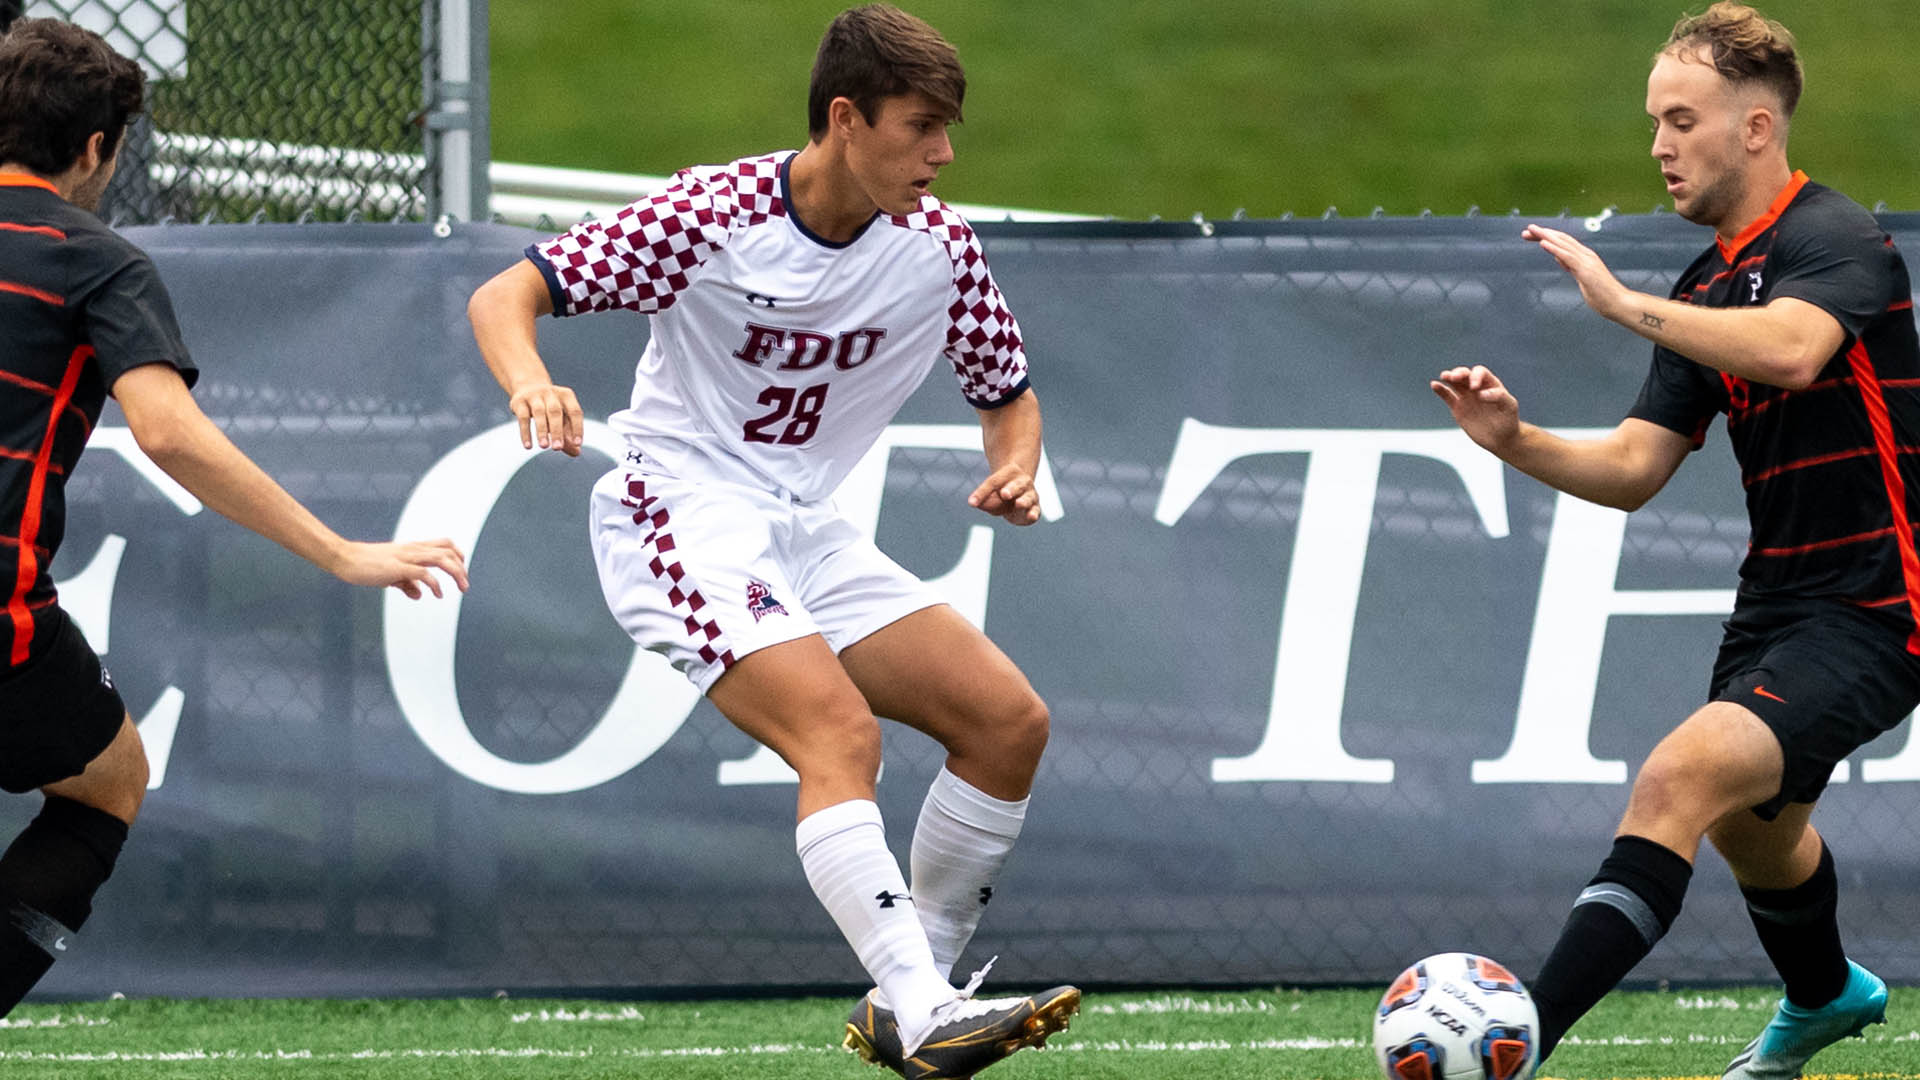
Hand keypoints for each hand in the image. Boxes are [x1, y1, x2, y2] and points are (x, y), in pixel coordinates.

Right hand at [332, 539, 469, 598]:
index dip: (457, 555)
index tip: (462, 569)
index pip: (443, 544)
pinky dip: (434, 584)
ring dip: (456, 573)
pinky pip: (423, 574)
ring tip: (461, 588)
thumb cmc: (365, 564)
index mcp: (412, 548)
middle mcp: (412, 549)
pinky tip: (437, 594)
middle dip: (461, 567)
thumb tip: (419, 594)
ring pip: (440, 558)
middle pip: (448, 551)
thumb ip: (406, 583)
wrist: (344, 558)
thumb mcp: (391, 574)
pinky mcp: (397, 568)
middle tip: (465, 585)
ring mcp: (405, 557)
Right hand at [508, 381, 583, 455]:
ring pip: (539, 412)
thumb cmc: (550, 408)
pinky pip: (522, 417)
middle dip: (557, 431)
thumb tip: (576, 452)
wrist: (528, 388)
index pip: (575, 411)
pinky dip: (525, 432)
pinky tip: (528, 446)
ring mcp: (534, 395)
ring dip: (542, 431)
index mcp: (566, 396)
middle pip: (555, 411)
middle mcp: (551, 393)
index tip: (577, 444)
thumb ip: (568, 434)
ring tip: (544, 446)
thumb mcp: (561, 418)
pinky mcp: (519, 401)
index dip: (577, 427)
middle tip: (557, 448)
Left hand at [968, 463, 1040, 524]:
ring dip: (1023, 501)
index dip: (982, 492)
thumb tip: (975, 503)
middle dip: (1010, 490)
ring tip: (1018, 503)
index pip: (993, 482)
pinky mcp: (1035, 508)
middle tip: (1004, 494)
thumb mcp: (991, 493)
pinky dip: (1033, 513)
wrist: (1020, 492)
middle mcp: (1022, 482)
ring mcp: (1030, 495)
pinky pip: (1035, 511)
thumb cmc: (1001, 492)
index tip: (971, 503)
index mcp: (1009, 473)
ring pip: (1027, 498)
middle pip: (1015, 486)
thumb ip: (984, 499)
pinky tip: (1031, 516)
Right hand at [1431, 365, 1520, 452]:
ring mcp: (1466, 397)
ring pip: (1454, 383)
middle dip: (1459, 373)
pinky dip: (1440, 389)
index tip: (1475, 388)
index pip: (1480, 372)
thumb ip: (1499, 396)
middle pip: (1465, 374)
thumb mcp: (1509, 406)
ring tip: (1444, 376)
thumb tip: (1480, 394)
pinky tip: (1434, 384)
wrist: (1501, 438)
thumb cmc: (1508, 420)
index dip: (1476, 376)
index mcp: (1490, 384)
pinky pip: (1447, 396)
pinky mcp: (1457, 407)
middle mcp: (1476, 388)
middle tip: (1455, 378)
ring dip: (1448, 377)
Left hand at [1523, 224, 1630, 319]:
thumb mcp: (1581, 277)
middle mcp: (1585, 255)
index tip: (1532, 236)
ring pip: (1563, 243)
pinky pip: (1567, 256)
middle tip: (1526, 231)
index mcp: (1584, 256)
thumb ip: (1571, 267)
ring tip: (1531, 230)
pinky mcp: (1585, 270)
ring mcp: (1586, 261)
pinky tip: (1543, 243)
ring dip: (1546, 236)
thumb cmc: (1602, 294)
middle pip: (1561, 239)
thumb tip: (1559, 258)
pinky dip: (1554, 248)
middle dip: (1543, 233)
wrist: (1618, 303)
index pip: (1564, 242)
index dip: (1548, 237)